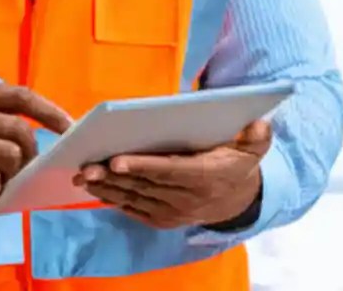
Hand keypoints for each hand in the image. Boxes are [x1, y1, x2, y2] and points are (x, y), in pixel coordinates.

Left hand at [74, 120, 271, 229]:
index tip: (116, 160)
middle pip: (144, 185)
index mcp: (204, 177)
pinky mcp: (163, 219)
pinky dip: (113, 200)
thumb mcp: (253, 149)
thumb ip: (256, 137)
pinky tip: (95, 188)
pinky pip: (134, 209)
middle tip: (86, 166)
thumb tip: (260, 124)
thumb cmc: (237, 164)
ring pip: (134, 198)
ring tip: (82, 176)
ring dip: (106, 189)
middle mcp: (187, 198)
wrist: (238, 201)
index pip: (168, 170)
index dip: (141, 166)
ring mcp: (173, 212)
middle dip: (112, 176)